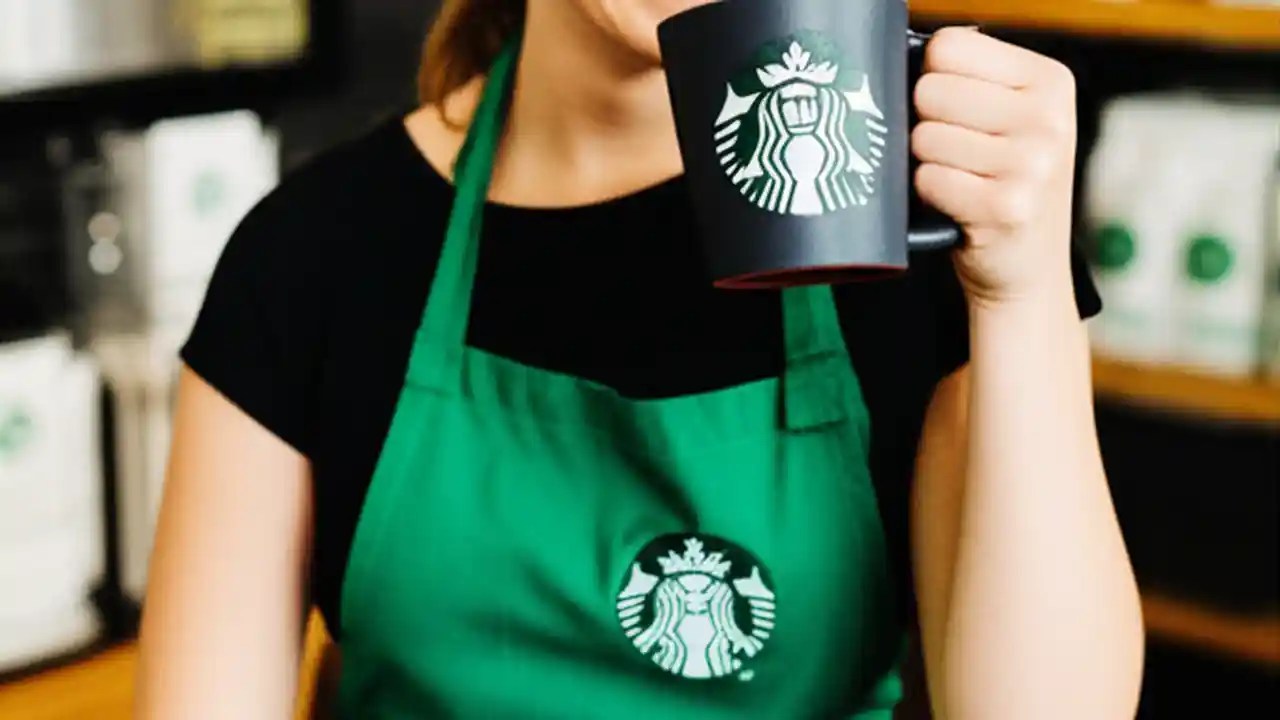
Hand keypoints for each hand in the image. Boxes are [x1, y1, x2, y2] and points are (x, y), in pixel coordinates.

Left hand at [912, 27, 1077, 306]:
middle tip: (956, 154)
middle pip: (930, 90)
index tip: (952, 110)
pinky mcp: (1006, 208)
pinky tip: (957, 206)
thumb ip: (967, 82)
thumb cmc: (1003, 187)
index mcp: (1049, 82)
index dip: (931, 79)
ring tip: (961, 181)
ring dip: (928, 164)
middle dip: (926, 124)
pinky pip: (927, 180)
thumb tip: (900, 56)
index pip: (948, 46)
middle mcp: (1048, 119)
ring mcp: (1032, 164)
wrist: (1028, 272)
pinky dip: (928, 196)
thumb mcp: (1010, 121)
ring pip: (924, 138)